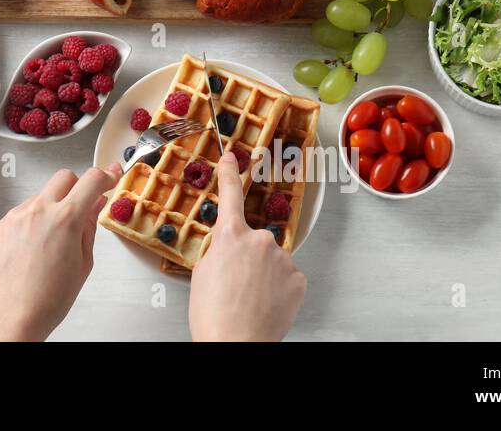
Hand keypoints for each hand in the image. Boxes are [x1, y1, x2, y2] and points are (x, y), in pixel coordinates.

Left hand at [0, 165, 118, 340]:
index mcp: (64, 219)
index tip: (110, 174)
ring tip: (51, 243)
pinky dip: (32, 223)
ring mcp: (15, 216)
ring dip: (51, 208)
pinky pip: (22, 213)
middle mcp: (38, 211)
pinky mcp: (0, 225)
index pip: (90, 181)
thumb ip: (89, 227)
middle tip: (80, 208)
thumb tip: (94, 205)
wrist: (12, 316)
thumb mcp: (83, 263)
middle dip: (77, 188)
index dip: (105, 175)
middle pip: (64, 177)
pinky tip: (33, 248)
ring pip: (41, 196)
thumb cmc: (48, 299)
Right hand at [189, 154, 306, 340]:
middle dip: (246, 257)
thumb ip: (218, 250)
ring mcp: (282, 259)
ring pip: (271, 260)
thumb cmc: (213, 315)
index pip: (230, 195)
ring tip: (249, 300)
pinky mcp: (298, 279)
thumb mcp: (202, 272)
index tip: (231, 156)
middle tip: (233, 284)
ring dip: (263, 274)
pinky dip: (278, 288)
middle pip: (253, 240)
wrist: (235, 344)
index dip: (229, 174)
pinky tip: (265, 304)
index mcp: (231, 235)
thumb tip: (230, 248)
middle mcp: (260, 240)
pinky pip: (286, 276)